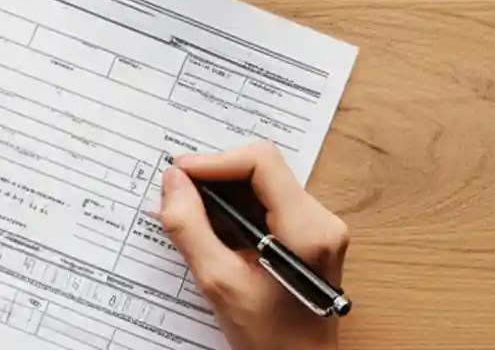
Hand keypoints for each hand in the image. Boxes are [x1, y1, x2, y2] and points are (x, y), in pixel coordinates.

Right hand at [160, 142, 348, 349]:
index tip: (179, 173)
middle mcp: (321, 221)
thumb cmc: (269, 338)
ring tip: (190, 212)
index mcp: (307, 230)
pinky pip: (267, 202)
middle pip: (261, 169)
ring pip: (262, 184)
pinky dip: (235, 207)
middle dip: (215, 176)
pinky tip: (212, 227)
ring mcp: (318, 227)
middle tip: (178, 194)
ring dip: (223, 192)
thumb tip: (173, 181)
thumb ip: (191, 227)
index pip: (261, 163)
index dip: (215, 161)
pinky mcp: (309, 235)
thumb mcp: (219, 282)